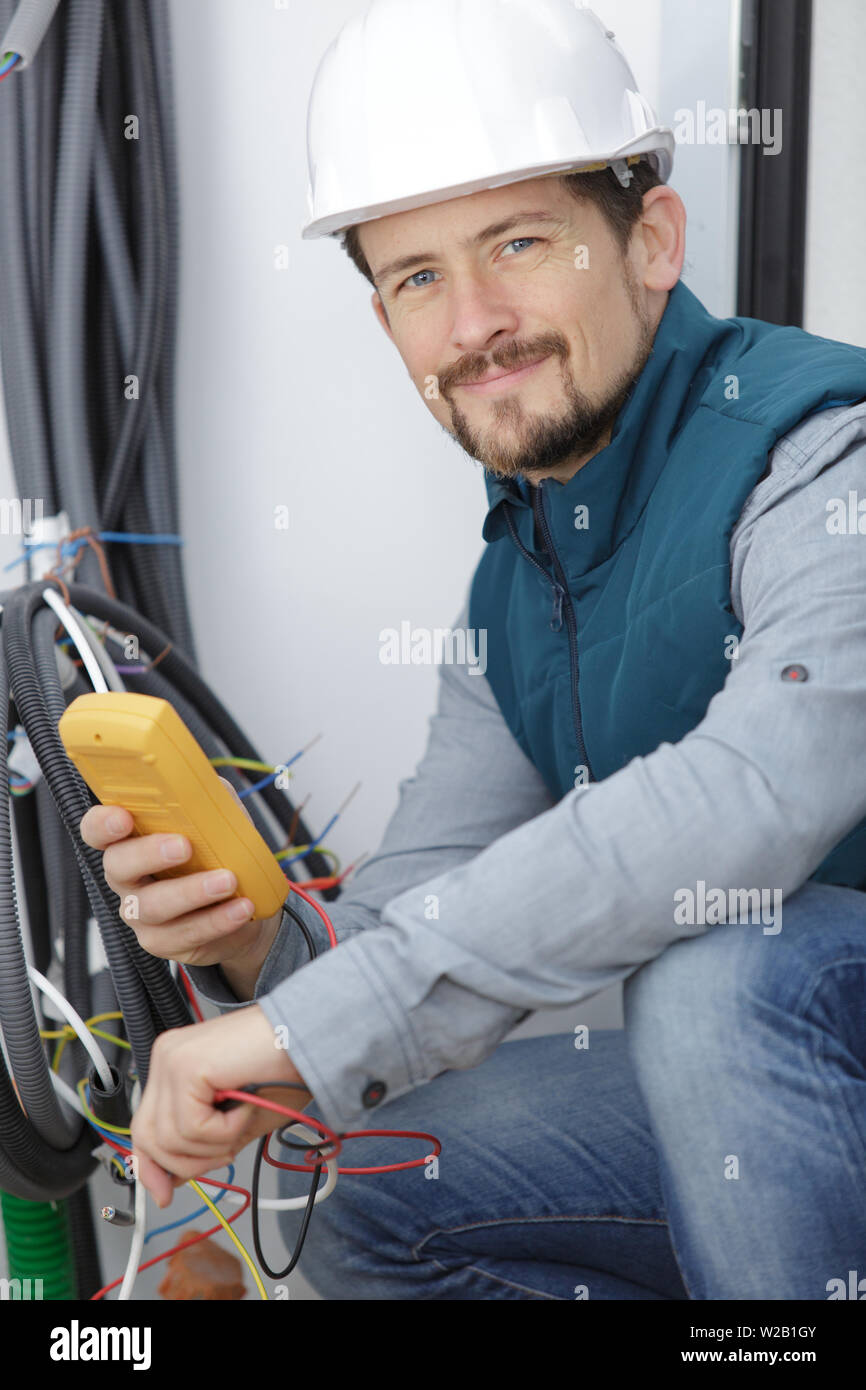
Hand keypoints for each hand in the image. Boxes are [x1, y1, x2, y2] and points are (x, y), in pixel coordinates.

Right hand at [78, 779, 283, 980]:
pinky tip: (241, 908)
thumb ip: (205, 797)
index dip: (102, 824)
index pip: (97, 830)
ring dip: (192, 891)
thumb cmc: (220, 856)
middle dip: (149, 854)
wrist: (244, 905)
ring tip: (227, 880)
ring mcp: (142, 913)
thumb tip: (201, 780)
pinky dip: (216, 920)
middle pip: (118, 866)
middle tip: (184, 846)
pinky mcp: (163, 941)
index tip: (122, 817)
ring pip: (153, 905)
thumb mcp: (216, 819)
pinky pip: (184, 934)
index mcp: (131, 840)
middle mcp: (128, 878)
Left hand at [130, 1006, 311, 1206]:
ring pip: (169, 1139)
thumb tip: (168, 1181)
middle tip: (227, 1150)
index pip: (143, 1127)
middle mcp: (167, 1057)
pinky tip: (245, 1105)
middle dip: (187, 1163)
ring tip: (243, 1116)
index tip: (164, 1194)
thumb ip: (199, 1146)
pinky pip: (191, 1127)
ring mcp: (173, 1058)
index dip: (151, 1167)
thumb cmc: (284, 1069)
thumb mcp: (234, 1121)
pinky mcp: (186, 1065)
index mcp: (174, 1066)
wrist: (309, 1037)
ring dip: (215, 1144)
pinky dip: (225, 1129)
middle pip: (148, 1137)